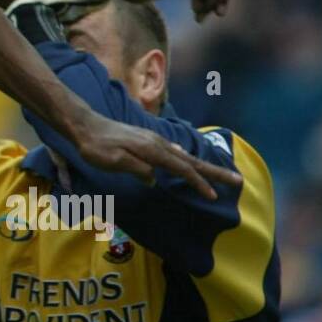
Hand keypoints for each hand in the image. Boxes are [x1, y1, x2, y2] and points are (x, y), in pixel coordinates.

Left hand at [75, 111, 241, 199]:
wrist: (84, 125)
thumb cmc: (95, 146)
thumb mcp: (112, 161)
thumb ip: (135, 169)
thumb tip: (154, 180)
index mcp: (152, 150)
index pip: (182, 169)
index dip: (198, 183)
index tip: (213, 196)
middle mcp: (157, 143)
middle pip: (191, 160)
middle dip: (214, 172)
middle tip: (237, 180)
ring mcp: (152, 141)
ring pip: (184, 156)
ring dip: (202, 166)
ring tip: (219, 174)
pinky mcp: (146, 141)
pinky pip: (173, 152)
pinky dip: (186, 159)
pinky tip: (186, 160)